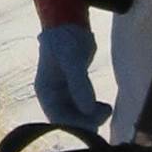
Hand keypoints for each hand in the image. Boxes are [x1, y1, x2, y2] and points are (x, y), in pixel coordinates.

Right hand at [33, 19, 102, 134]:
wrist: (70, 26)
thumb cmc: (65, 39)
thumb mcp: (71, 58)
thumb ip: (79, 83)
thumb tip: (88, 109)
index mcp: (46, 91)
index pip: (57, 116)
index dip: (73, 124)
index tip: (90, 125)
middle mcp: (54, 97)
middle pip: (67, 120)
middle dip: (84, 122)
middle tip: (102, 116)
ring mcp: (65, 95)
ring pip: (78, 116)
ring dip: (91, 117)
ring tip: (106, 109)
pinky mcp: (77, 92)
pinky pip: (85, 108)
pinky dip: (95, 111)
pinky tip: (105, 107)